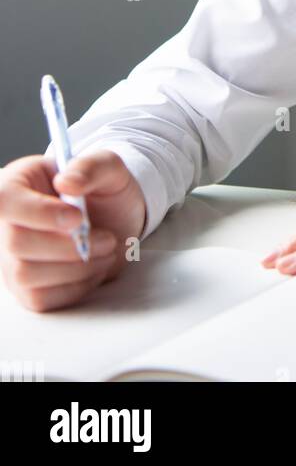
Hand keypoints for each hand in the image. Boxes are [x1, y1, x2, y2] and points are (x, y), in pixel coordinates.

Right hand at [0, 151, 146, 311]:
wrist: (116, 222)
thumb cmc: (104, 191)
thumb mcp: (108, 167)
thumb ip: (91, 167)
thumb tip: (66, 182)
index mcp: (17, 184)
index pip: (5, 200)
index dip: (39, 213)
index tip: (78, 217)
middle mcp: (6, 223)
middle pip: (17, 243)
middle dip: (68, 246)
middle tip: (106, 238)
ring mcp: (10, 258)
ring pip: (26, 274)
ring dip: (75, 268)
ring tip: (105, 251)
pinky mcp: (24, 288)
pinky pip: (40, 298)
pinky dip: (75, 287)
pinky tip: (93, 268)